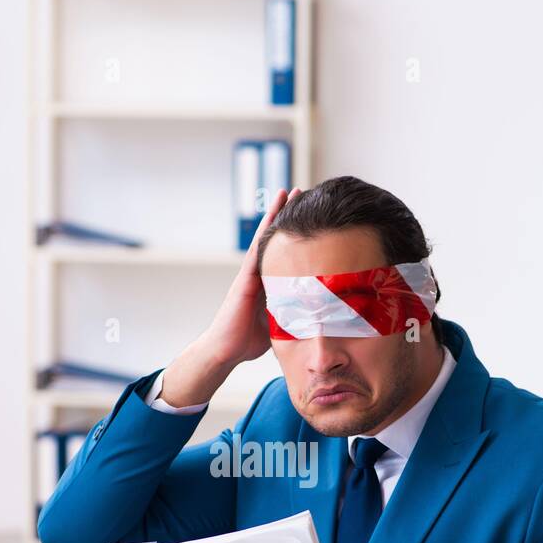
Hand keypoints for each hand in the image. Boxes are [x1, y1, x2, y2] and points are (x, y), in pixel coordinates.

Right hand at [206, 185, 302, 365]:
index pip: (285, 253)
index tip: (310, 216)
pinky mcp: (244, 280)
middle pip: (275, 238)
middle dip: (287, 215)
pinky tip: (272, 217)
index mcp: (268, 283)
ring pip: (265, 238)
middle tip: (301, 191)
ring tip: (287, 193)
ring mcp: (249, 275)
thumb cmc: (248, 341)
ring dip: (275, 215)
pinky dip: (265, 233)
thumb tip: (318, 315)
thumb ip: (292, 313)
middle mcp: (258, 274)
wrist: (225, 351)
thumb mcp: (279, 324)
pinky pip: (257, 252)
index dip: (296, 235)